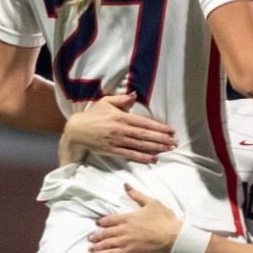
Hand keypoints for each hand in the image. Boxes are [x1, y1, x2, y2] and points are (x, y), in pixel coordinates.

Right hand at [60, 91, 177, 164]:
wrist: (77, 131)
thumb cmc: (93, 115)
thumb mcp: (105, 102)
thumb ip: (121, 99)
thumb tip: (134, 95)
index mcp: (121, 117)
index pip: (144, 123)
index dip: (158, 127)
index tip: (170, 130)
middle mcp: (121, 130)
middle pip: (145, 135)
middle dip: (161, 139)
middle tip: (175, 142)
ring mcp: (117, 142)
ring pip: (140, 145)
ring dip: (156, 148)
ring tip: (168, 149)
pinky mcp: (113, 151)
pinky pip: (131, 155)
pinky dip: (143, 157)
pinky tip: (153, 158)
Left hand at [89, 185, 183, 252]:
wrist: (172, 237)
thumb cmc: (164, 219)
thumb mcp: (151, 202)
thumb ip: (136, 194)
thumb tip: (126, 185)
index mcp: (128, 218)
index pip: (109, 220)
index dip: (102, 222)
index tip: (97, 223)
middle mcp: (124, 230)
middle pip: (105, 233)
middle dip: (96, 236)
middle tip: (89, 238)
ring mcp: (126, 242)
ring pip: (107, 244)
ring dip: (97, 246)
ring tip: (90, 249)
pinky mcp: (130, 252)